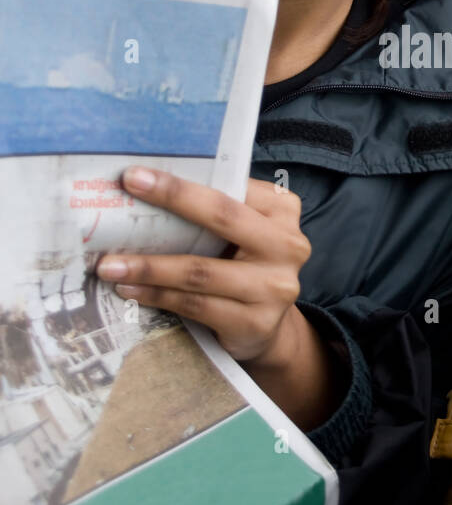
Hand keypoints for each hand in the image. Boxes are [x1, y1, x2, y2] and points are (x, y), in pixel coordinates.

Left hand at [95, 166, 311, 365]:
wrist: (268, 329)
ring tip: (110, 264)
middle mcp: (288, 246)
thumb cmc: (244, 266)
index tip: (135, 175)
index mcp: (283, 211)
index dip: (182, 183)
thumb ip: (218, 210)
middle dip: (171, 200)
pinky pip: (196, 306)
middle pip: (223, 218)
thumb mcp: (244, 232)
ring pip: (200, 271)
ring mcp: (275, 288)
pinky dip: (158, 296)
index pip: (230, 189)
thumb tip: (148, 187)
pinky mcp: (256, 323)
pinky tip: (131, 290)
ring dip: (149, 266)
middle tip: (125, 192)